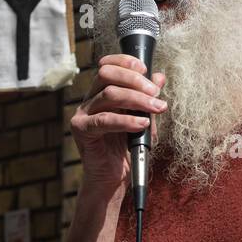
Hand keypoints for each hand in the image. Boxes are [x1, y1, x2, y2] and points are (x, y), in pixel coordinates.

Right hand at [71, 55, 165, 190]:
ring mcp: (83, 114)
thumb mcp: (144, 120)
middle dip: (134, 80)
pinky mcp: (81, 130)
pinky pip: (104, 120)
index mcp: (102, 93)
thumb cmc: (127, 150)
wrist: (114, 180)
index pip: (108, 66)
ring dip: (137, 99)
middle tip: (155, 93)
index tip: (145, 68)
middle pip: (107, 74)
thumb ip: (149, 99)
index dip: (125, 62)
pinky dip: (126, 120)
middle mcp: (90, 100)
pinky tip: (143, 124)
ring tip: (156, 108)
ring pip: (109, 95)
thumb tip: (159, 77)